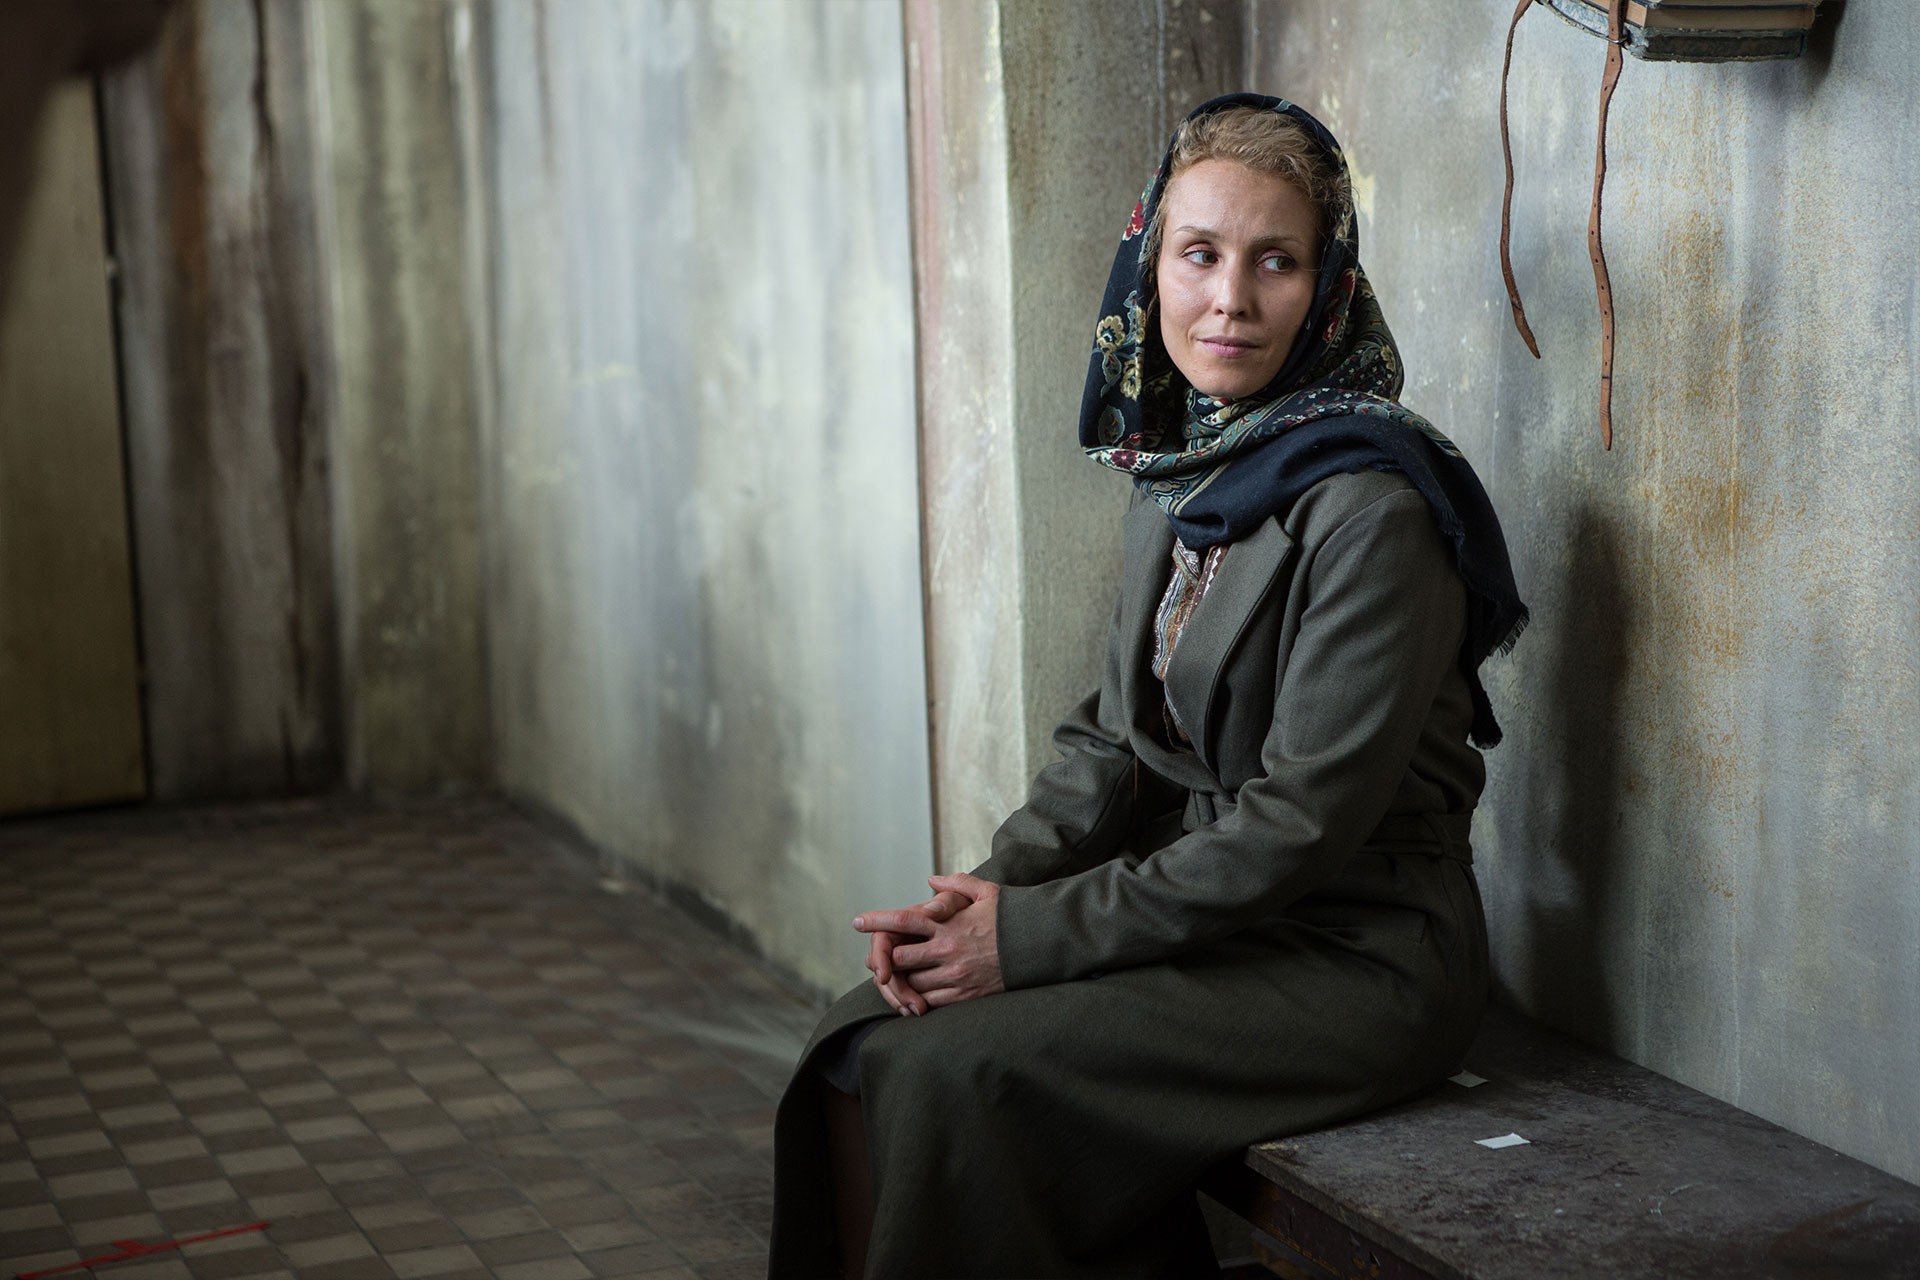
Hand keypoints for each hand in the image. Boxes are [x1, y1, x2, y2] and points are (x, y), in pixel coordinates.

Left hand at [856, 874, 1002, 1009]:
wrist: (1040, 945)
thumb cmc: (1012, 916)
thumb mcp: (986, 891)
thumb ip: (955, 884)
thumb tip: (931, 880)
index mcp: (948, 924)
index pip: (903, 921)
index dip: (876, 921)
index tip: (857, 921)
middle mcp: (947, 949)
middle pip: (900, 957)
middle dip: (886, 958)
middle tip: (876, 960)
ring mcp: (955, 974)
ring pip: (912, 982)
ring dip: (902, 980)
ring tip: (895, 978)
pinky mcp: (965, 994)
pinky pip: (931, 1001)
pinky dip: (919, 999)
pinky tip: (915, 997)